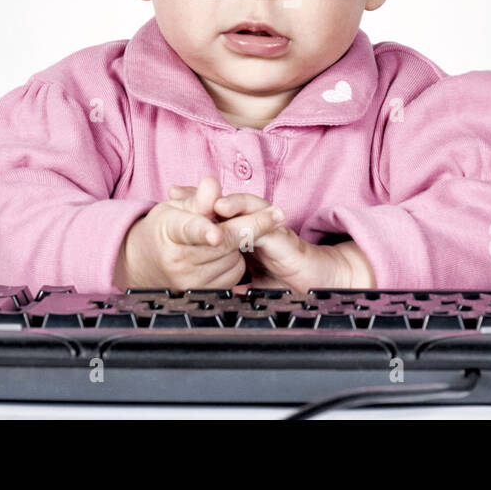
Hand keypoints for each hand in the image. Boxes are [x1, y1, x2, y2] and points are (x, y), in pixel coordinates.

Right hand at [113, 176, 287, 291]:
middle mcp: (178, 261)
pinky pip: (235, 274)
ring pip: (233, 257)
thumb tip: (213, 186)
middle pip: (224, 242)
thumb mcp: (176, 207)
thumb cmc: (165, 229)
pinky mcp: (204, 294)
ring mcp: (190, 281)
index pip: (189, 229)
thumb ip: (198, 197)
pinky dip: (235, 260)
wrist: (146, 264)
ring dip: (239, 243)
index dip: (204, 231)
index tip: (216, 235)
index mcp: (169, 231)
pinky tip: (223, 253)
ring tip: (224, 234)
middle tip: (278, 213)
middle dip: (253, 225)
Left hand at [166, 184, 349, 292]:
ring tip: (199, 199)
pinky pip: (260, 219)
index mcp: (243, 237)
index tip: (169, 206)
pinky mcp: (279, 234)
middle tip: (174, 194)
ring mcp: (267, 227)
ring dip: (221, 201)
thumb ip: (237, 286)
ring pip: (242, 208)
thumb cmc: (289, 281)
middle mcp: (254, 227)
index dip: (193, 212)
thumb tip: (220, 295)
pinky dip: (243, 213)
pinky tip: (226, 211)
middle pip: (224, 205)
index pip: (215, 219)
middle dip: (199, 197)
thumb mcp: (254, 286)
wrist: (321, 282)